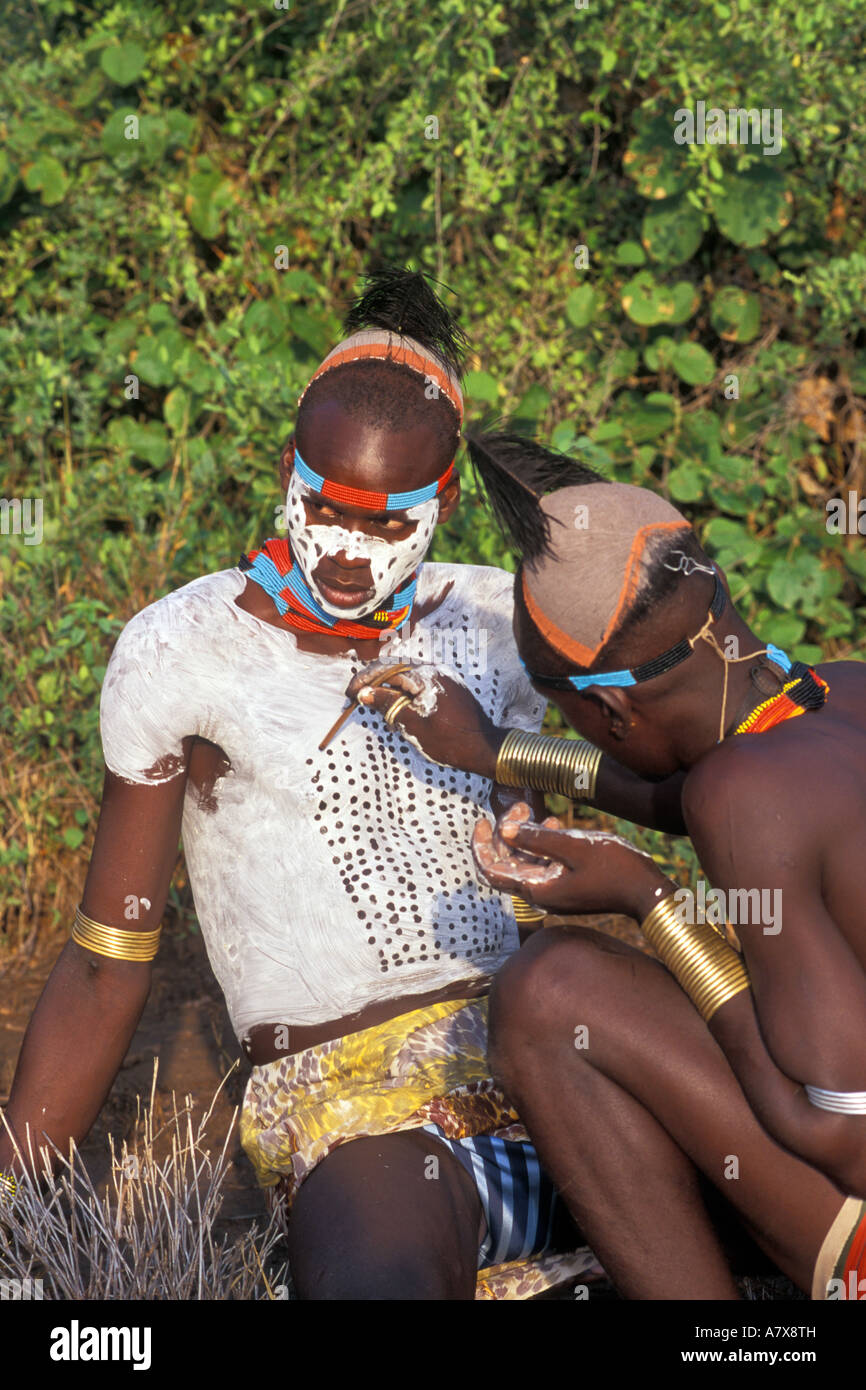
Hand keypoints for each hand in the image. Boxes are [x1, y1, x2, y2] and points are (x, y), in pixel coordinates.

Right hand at [345, 660, 503, 777]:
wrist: (486, 748)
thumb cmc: (451, 741)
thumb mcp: (414, 725)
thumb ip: (388, 706)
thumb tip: (363, 693)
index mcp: (426, 677)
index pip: (386, 671)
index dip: (364, 681)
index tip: (350, 693)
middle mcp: (435, 670)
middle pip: (395, 667)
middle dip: (373, 680)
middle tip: (356, 695)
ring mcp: (443, 677)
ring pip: (406, 674)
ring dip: (388, 685)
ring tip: (373, 702)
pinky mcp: (448, 686)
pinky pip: (419, 681)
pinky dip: (403, 690)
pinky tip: (396, 705)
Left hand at [472, 802, 673, 920]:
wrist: (648, 892)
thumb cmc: (615, 868)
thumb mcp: (575, 847)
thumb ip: (538, 838)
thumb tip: (506, 829)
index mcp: (537, 889)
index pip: (491, 870)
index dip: (480, 845)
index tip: (482, 820)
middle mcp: (540, 894)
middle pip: (506, 863)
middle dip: (506, 832)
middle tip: (521, 806)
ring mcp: (554, 891)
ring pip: (524, 860)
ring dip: (524, 835)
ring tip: (534, 810)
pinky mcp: (566, 885)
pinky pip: (543, 863)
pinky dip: (541, 843)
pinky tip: (554, 824)